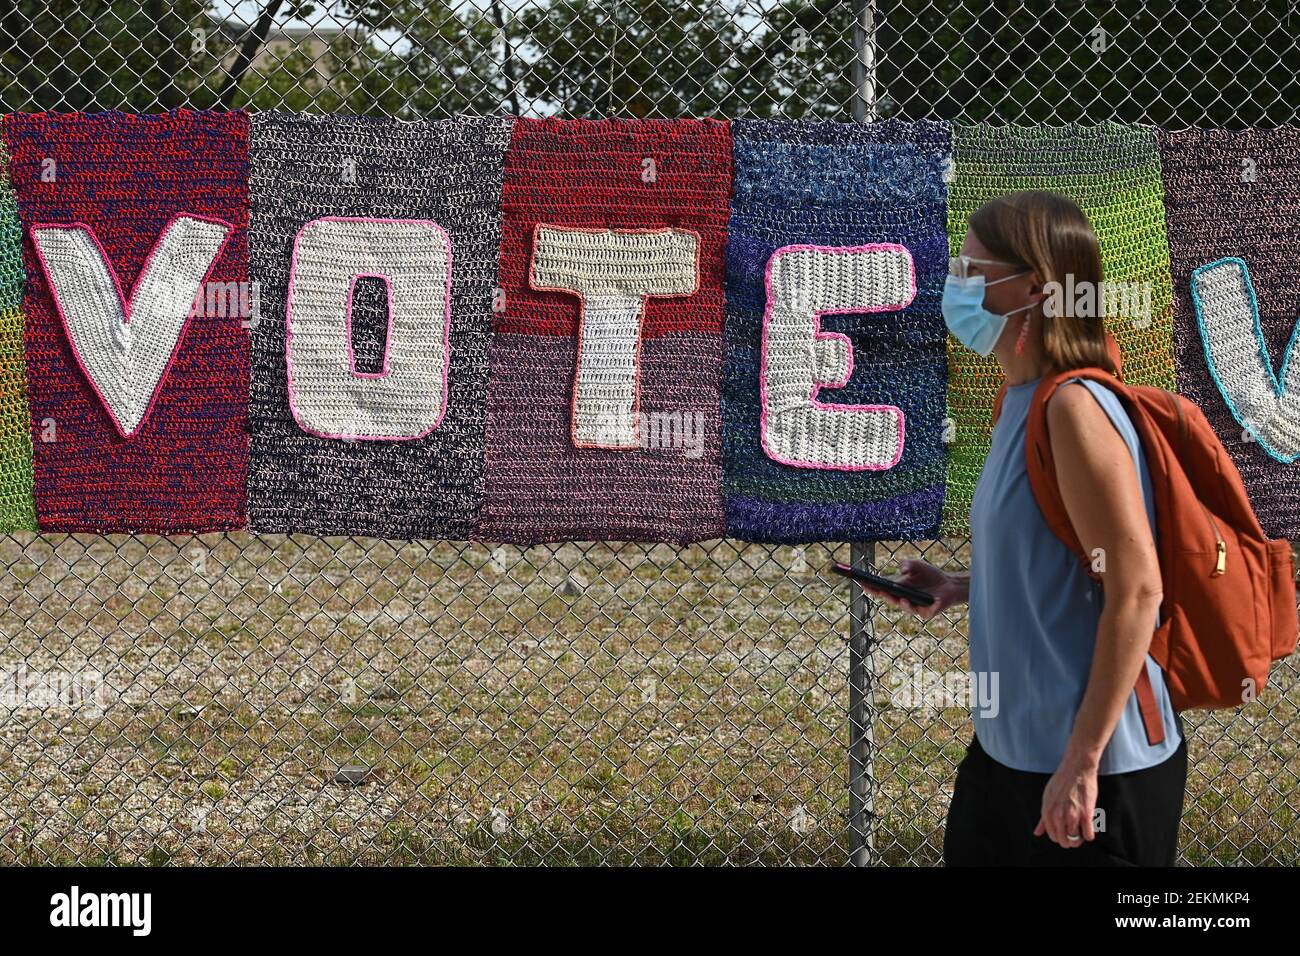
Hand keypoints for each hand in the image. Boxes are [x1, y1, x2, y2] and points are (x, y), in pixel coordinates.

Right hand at [850, 558, 964, 619]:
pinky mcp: (927, 613)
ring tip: (899, 597)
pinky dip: (925, 607)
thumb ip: (908, 564)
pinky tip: (927, 601)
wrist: (949, 584)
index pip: (882, 588)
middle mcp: (904, 599)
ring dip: (900, 602)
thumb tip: (903, 568)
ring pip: (904, 606)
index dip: (871, 586)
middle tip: (875, 589)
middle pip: (890, 599)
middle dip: (882, 595)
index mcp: (898, 588)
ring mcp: (915, 607)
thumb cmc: (930, 575)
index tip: (861, 582)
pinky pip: (924, 611)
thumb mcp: (918, 565)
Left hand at [1034, 755, 1098, 848]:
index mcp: (1047, 812)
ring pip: (1076, 840)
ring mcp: (1072, 815)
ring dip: (1080, 838)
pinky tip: (1089, 827)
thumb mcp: (1047, 798)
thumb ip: (1043, 818)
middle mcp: (1058, 816)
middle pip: (1064, 841)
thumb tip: (1037, 832)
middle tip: (1075, 833)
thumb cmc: (1062, 781)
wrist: (1076, 768)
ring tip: (1082, 830)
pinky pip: (1089, 835)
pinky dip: (1089, 834)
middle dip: (1070, 840)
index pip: (1052, 836)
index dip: (1060, 837)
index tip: (1065, 833)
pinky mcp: (1086, 814)